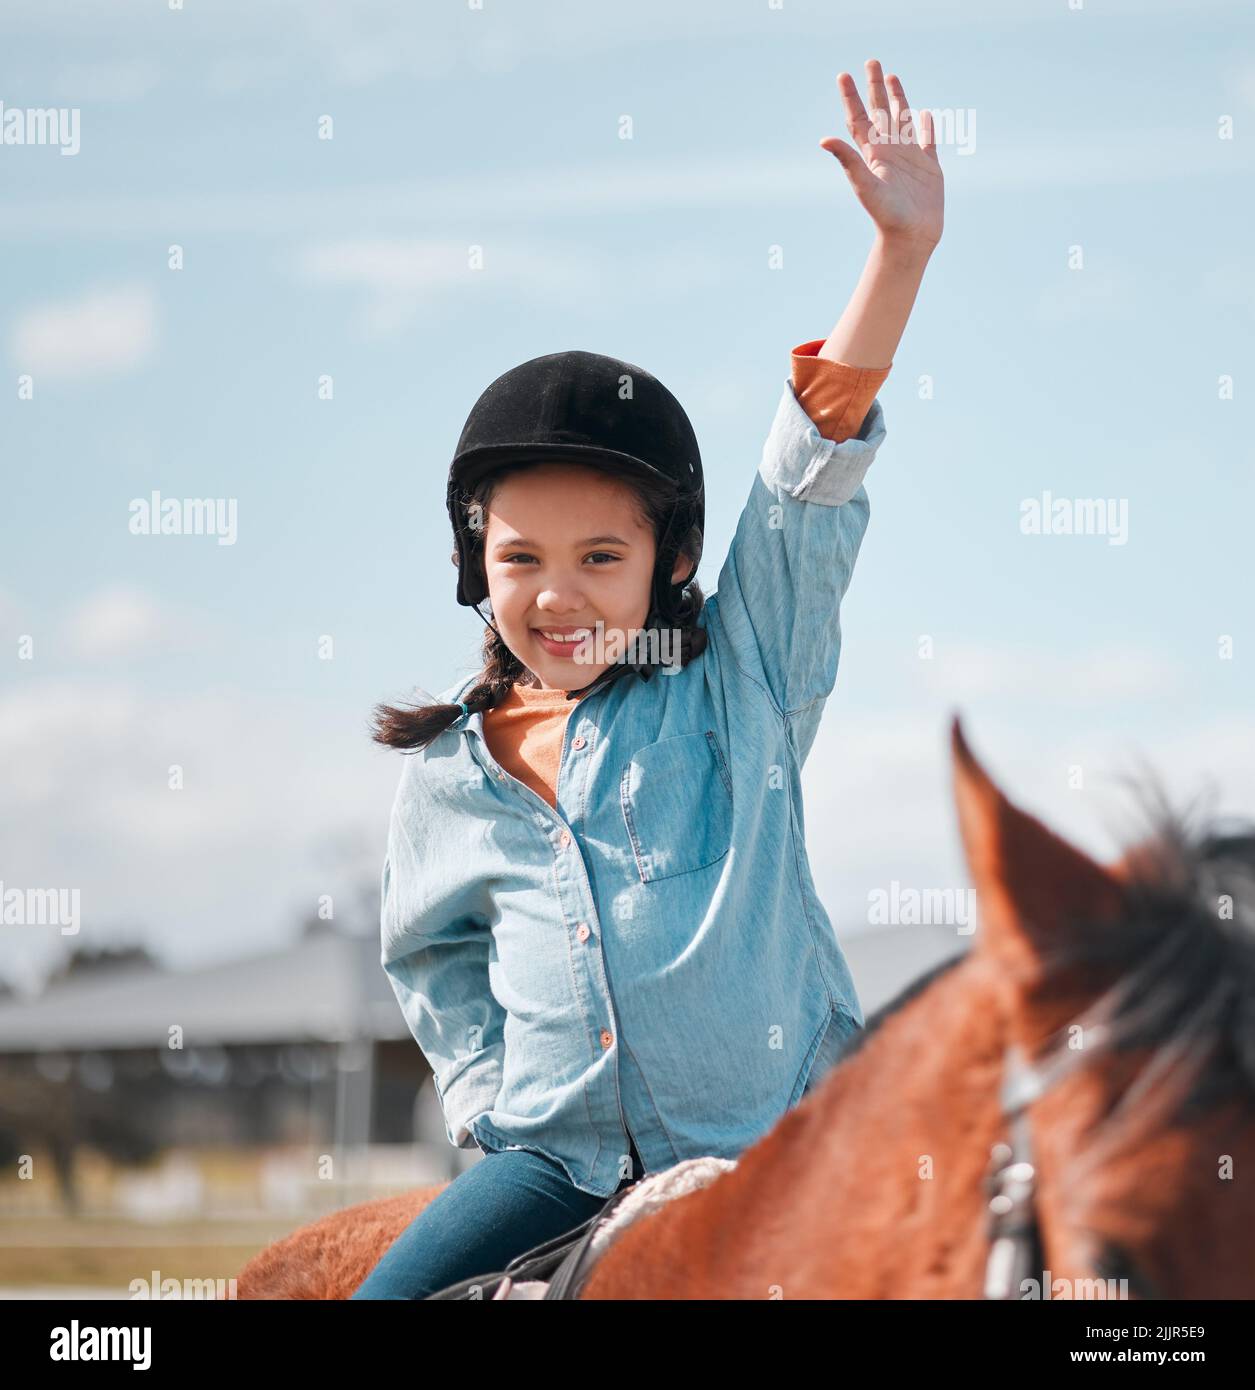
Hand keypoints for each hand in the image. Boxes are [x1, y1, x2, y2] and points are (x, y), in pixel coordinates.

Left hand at [819, 59, 943, 253]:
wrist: (911, 237)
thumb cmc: (886, 214)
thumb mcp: (865, 184)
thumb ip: (848, 160)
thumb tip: (823, 140)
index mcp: (873, 154)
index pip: (859, 119)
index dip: (850, 97)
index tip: (843, 75)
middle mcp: (889, 151)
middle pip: (880, 111)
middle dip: (874, 87)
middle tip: (871, 61)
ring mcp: (909, 158)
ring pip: (902, 119)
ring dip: (898, 98)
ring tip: (892, 76)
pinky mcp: (929, 167)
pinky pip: (927, 140)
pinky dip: (927, 126)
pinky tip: (926, 114)